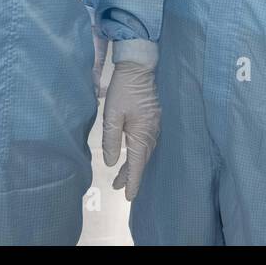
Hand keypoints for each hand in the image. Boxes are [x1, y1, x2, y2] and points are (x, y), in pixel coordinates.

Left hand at [101, 59, 159, 200]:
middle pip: (142, 160)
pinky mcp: (153, 118)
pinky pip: (147, 142)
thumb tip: (113, 163)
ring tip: (122, 174)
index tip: (128, 197)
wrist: (138, 67)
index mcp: (142, 133)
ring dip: (134, 164)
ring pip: (144, 151)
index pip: (137, 164)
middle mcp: (152, 132)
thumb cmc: (122, 90)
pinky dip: (139, 152)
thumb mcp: (111, 116)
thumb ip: (111, 140)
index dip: (132, 181)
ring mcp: (154, 125)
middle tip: (118, 187)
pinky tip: (132, 153)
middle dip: (131, 174)